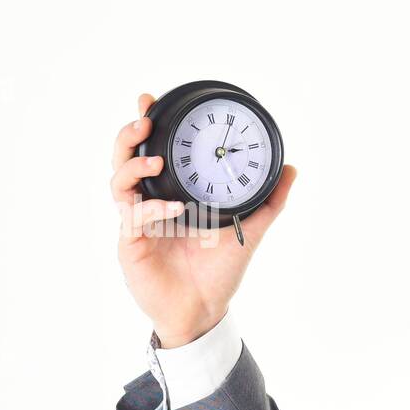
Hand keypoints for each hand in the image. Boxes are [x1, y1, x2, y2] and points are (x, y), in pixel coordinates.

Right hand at [113, 92, 297, 346]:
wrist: (205, 310)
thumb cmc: (219, 271)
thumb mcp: (249, 229)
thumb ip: (269, 200)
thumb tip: (290, 168)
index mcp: (170, 194)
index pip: (150, 152)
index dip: (145, 125)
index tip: (149, 100)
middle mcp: (148, 204)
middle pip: (123, 160)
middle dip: (128, 137)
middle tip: (144, 120)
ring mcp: (136, 223)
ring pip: (118, 183)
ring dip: (133, 167)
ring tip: (154, 160)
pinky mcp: (132, 245)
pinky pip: (134, 218)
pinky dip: (152, 209)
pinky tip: (172, 207)